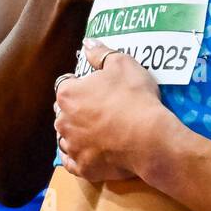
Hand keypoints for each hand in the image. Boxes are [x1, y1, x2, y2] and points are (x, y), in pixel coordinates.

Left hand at [54, 41, 161, 182]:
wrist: (148, 138)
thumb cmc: (134, 97)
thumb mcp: (123, 64)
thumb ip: (101, 53)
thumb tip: (87, 43)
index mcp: (67, 94)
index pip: (67, 85)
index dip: (82, 85)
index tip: (98, 88)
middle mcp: (62, 121)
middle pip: (64, 112)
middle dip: (77, 110)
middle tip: (101, 109)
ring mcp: (71, 146)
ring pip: (66, 137)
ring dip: (76, 133)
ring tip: (98, 131)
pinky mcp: (82, 167)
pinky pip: (72, 162)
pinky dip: (79, 157)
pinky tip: (90, 152)